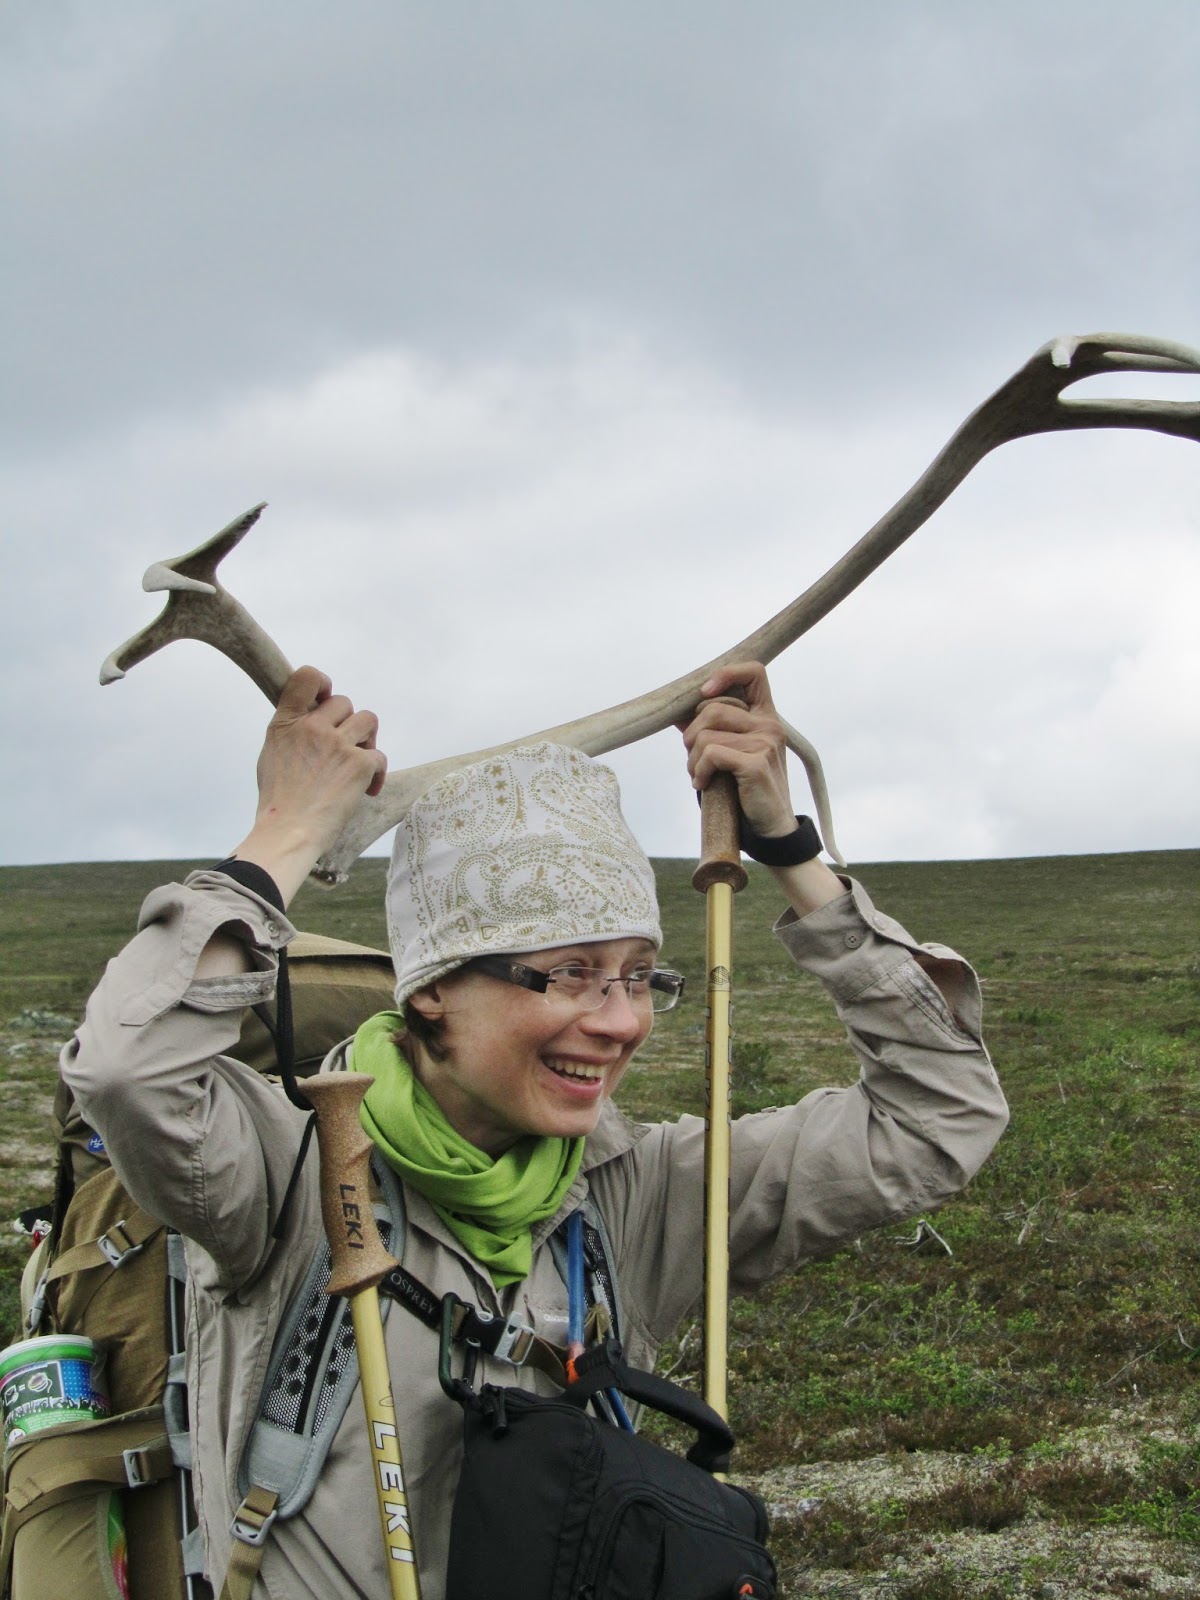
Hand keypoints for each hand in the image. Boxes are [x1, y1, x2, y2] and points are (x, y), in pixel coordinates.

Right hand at [233, 667, 387, 903]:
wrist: (289, 832)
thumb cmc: (279, 802)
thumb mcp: (272, 755)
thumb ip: (290, 731)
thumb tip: (308, 721)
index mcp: (286, 723)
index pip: (307, 677)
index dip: (323, 684)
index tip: (325, 701)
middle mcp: (312, 727)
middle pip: (345, 702)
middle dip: (348, 722)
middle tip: (344, 748)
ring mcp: (337, 744)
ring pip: (368, 720)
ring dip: (366, 739)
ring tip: (357, 762)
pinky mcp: (359, 764)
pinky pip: (379, 755)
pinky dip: (377, 773)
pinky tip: (367, 789)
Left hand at [679, 662, 795, 838]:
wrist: (770, 826)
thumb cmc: (746, 787)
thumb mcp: (731, 752)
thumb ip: (711, 729)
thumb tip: (677, 712)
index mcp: (766, 715)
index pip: (754, 672)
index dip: (726, 674)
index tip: (704, 693)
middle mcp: (770, 724)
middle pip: (712, 708)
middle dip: (691, 735)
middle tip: (693, 758)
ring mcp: (766, 742)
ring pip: (706, 735)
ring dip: (692, 760)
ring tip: (698, 775)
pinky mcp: (757, 763)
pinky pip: (711, 754)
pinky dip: (700, 771)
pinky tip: (703, 784)